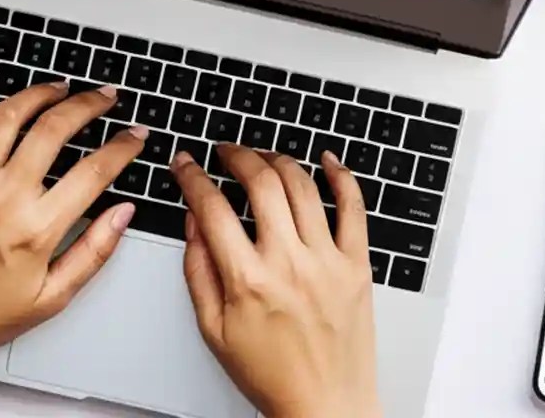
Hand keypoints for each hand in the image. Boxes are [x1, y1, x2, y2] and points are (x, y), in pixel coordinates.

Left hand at [0, 55, 147, 415]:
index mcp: (36, 229)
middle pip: (54, 130)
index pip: (94, 172)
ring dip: (41, 92)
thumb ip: (94, 252)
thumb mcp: (53, 297)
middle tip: (106, 98)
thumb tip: (124, 213)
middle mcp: (3, 198)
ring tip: (62, 87)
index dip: (123, 147)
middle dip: (89, 105)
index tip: (136, 136)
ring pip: (9, 116)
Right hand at [173, 146, 381, 417]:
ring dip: (280, 160)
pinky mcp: (357, 264)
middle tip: (227, 151)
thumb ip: (198, 271)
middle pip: (261, 183)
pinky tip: (329, 161)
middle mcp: (289, 263)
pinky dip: (342, 177)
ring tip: (265, 157)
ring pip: (303, 186)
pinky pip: (354, 208)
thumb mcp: (214, 330)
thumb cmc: (271, 374)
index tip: (187, 165)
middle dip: (238, 156)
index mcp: (247, 280)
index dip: (193, 177)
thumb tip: (193, 221)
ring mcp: (327, 260)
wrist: (325, 403)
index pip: (212, 208)